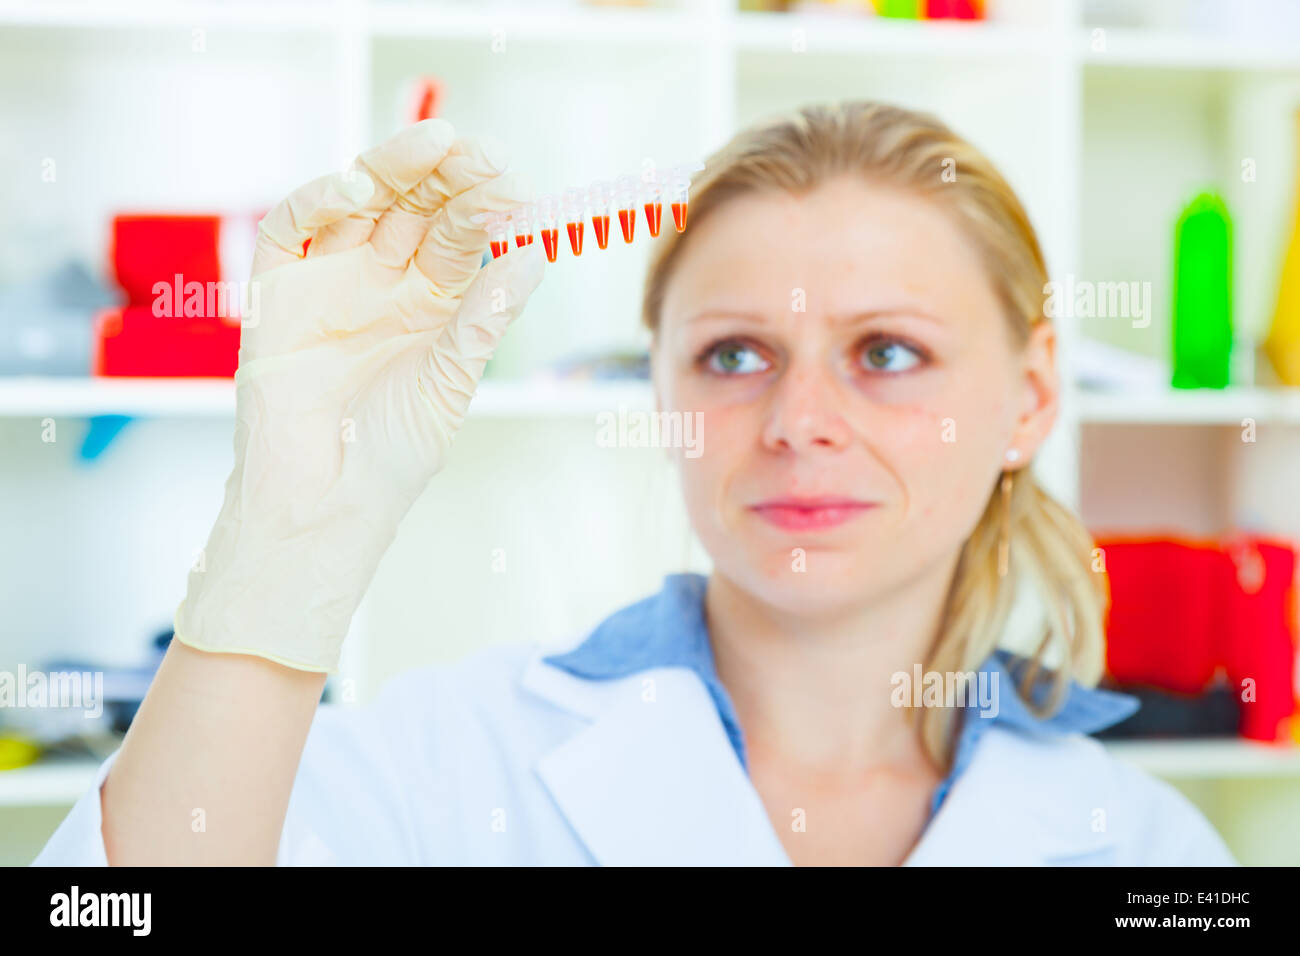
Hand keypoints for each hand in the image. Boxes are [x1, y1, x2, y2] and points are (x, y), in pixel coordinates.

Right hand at [173, 120, 545, 672]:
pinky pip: (292, 228)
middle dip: (448, 176)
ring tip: (436, 146)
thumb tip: (535, 256)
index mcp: (432, 301)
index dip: (489, 207)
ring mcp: (331, 280)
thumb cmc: (389, 456)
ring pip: (361, 202)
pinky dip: (320, 200)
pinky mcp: (278, 291)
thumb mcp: (451, 380)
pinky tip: (361, 188)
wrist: (323, 507)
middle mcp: (382, 281)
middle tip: (481, 153)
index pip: (462, 235)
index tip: (519, 186)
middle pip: (416, 206)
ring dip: (395, 168)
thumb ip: (485, 317)